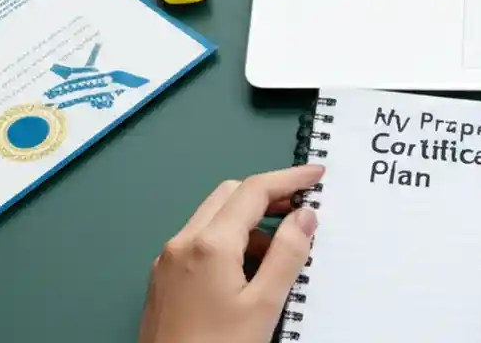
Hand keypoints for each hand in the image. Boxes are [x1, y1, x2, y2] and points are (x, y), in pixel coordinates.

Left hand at [139, 165, 323, 342]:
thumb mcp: (264, 305)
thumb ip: (288, 255)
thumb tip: (304, 217)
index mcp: (208, 244)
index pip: (253, 190)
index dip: (289, 178)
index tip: (316, 175)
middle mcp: (182, 243)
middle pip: (229, 195)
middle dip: (267, 197)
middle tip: (302, 211)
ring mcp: (168, 261)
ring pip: (213, 218)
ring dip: (249, 223)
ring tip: (279, 256)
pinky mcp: (164, 279)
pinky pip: (200, 243)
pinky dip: (229, 243)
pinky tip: (248, 273)